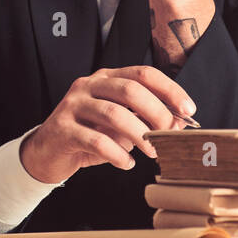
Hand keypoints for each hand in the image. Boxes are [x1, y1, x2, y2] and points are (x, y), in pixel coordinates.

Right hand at [20, 65, 196, 184]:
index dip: (170, 90)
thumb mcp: (120, 125)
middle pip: (129, 90)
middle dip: (157, 114)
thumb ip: (145, 119)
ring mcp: (71, 105)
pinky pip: (96, 141)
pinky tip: (126, 163)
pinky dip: (118, 155)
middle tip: (169, 135)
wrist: (47, 152)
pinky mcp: (62, 128)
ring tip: (152, 153)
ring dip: (140, 136)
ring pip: (114, 114)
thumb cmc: (89, 135)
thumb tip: (179, 123)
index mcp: (105, 79)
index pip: (142, 73)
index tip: (189, 110)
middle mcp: (86, 86)